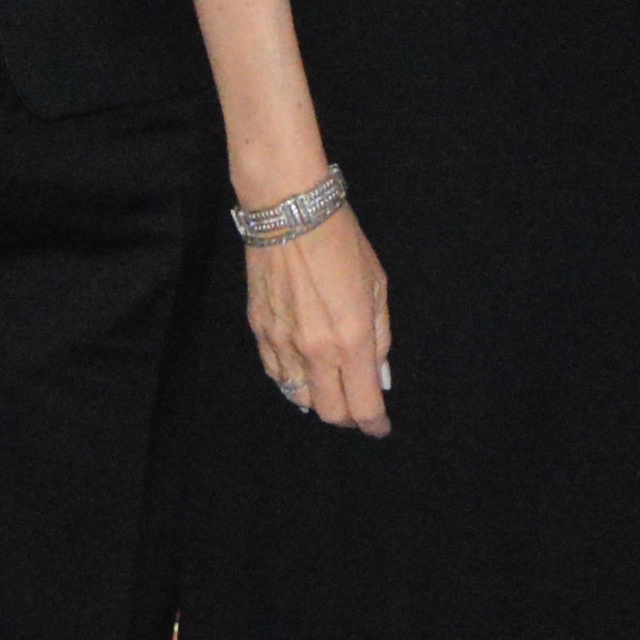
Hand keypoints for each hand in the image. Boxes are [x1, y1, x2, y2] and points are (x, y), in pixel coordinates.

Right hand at [242, 204, 393, 437]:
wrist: (288, 211)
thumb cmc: (341, 241)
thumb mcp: (376, 285)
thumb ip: (379, 336)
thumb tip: (379, 375)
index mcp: (351, 341)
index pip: (363, 405)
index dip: (374, 424)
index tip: (380, 428)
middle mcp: (314, 351)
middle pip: (330, 411)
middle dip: (349, 417)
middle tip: (359, 408)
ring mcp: (281, 344)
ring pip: (299, 397)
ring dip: (319, 399)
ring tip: (331, 387)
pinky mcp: (258, 330)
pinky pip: (275, 373)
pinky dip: (292, 381)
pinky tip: (301, 372)